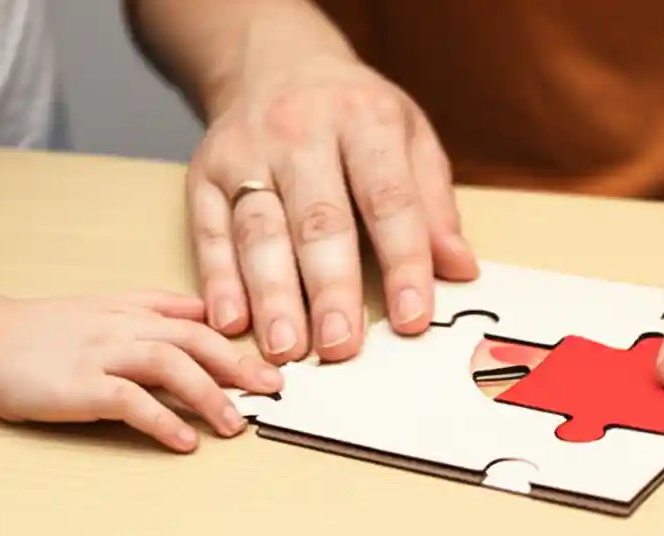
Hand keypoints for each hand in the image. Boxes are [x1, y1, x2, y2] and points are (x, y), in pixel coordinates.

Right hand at [0, 291, 282, 451]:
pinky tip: (185, 441)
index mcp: (135, 310)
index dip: (240, 343)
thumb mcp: (108, 307)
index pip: (198, 321)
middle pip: (194, 339)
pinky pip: (130, 401)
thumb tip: (206, 312)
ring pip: (168, 365)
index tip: (275, 363)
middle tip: (273, 391)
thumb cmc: (46, 331)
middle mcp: (125, 327)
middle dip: (239, 365)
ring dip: (208, 395)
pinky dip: (162, 421)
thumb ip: (157, 307)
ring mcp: (102, 354)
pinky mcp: (80, 385)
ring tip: (235, 425)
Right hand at [186, 54, 478, 364]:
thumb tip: (459, 269)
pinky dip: (218, 278)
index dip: (403, 261)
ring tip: (287, 347)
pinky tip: (230, 321)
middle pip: (318, 220)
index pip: (388, 198)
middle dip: (331, 287)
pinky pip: (209, 230)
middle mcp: (300, 132)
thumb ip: (433, 204)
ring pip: (260, 230)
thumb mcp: (410, 136)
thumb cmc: (355, 114)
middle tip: (341, 347)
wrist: (274, 60)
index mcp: (365, 120)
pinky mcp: (204, 173)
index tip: (412, 317)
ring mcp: (246, 152)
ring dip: (272, 294)